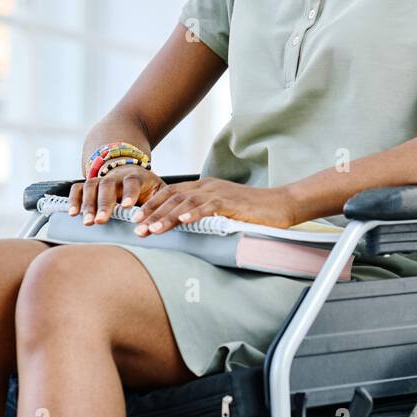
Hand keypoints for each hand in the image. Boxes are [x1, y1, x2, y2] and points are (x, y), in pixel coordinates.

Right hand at [69, 165, 164, 225]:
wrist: (131, 171)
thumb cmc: (147, 186)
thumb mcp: (159, 191)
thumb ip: (159, 206)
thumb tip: (154, 226)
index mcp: (136, 176)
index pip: (132, 181)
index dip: (130, 192)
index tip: (127, 206)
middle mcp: (117, 176)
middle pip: (108, 185)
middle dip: (104, 203)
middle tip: (100, 221)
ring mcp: (101, 179)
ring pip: (91, 186)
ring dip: (88, 204)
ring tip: (87, 222)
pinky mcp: (90, 184)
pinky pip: (78, 188)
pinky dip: (74, 199)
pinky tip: (73, 213)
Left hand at [130, 177, 298, 236]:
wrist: (282, 205)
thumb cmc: (254, 211)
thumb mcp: (223, 211)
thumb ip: (204, 214)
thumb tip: (183, 227)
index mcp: (204, 188)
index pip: (171, 193)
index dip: (151, 205)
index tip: (134, 219)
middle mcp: (209, 187)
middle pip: (173, 198)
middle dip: (152, 213)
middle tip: (135, 227)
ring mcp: (220, 193)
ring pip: (186, 203)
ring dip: (166, 217)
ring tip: (151, 229)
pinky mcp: (233, 203)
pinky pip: (210, 207)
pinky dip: (195, 214)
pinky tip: (182, 222)